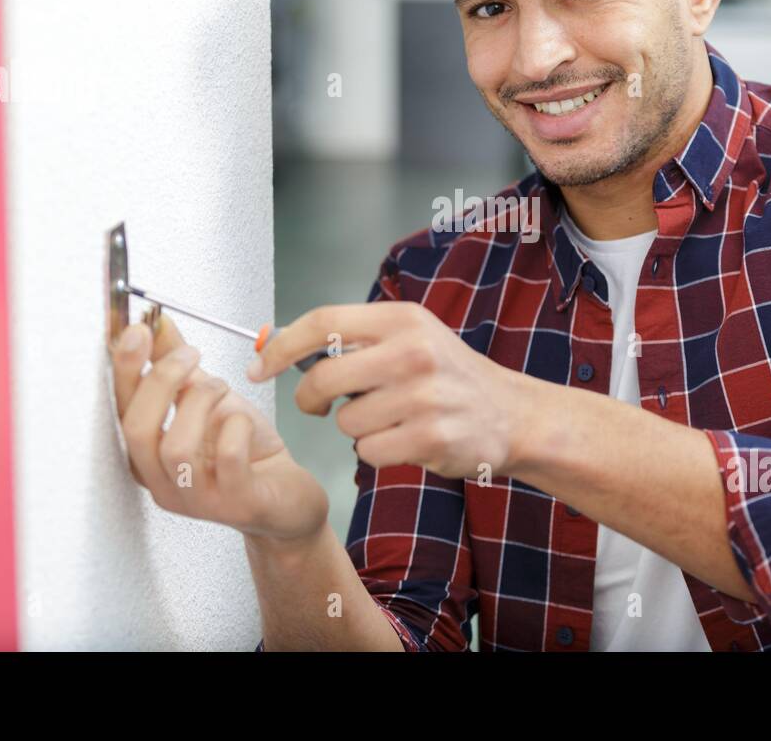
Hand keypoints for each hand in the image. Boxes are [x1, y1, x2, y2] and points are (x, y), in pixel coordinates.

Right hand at [110, 313, 328, 542]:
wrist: (286, 496)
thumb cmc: (245, 452)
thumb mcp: (209, 400)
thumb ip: (180, 366)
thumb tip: (156, 324)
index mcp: (148, 455)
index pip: (119, 410)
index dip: (125, 368)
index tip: (138, 329)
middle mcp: (163, 482)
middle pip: (136, 430)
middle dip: (160, 381)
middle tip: (191, 354)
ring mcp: (196, 499)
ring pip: (176, 449)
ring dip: (200, 403)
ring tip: (221, 388)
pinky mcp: (234, 504)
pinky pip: (226, 459)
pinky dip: (235, 427)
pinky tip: (243, 421)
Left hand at [246, 301, 534, 480]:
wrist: (509, 414)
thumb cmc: (448, 375)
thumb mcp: (411, 336)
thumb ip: (357, 338)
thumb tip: (284, 349)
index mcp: (402, 319)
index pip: (323, 322)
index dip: (282, 346)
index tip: (260, 366)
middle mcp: (412, 352)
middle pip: (324, 378)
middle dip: (310, 399)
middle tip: (321, 406)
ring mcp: (423, 396)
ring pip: (346, 422)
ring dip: (356, 428)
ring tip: (390, 419)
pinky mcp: (430, 438)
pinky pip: (368, 452)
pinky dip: (376, 452)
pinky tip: (405, 440)